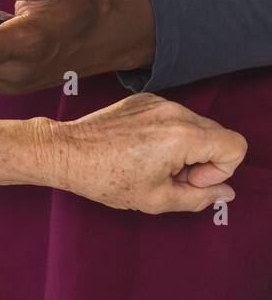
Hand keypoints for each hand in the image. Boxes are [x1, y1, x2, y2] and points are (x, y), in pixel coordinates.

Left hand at [34, 93, 244, 213]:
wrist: (65, 152)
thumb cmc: (104, 177)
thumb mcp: (157, 199)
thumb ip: (199, 198)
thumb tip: (224, 192)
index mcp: (182, 136)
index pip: (235, 146)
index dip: (220, 170)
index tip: (189, 180)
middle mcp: (174, 112)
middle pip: (218, 135)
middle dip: (204, 161)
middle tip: (172, 176)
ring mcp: (157, 102)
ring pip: (196, 126)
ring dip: (186, 148)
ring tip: (153, 164)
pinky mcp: (142, 99)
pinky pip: (172, 117)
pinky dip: (167, 134)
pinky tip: (141, 150)